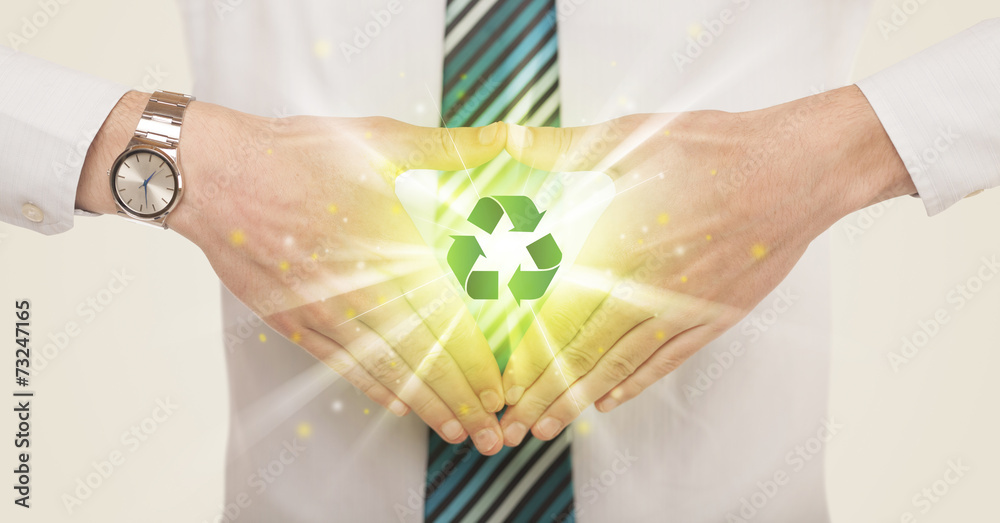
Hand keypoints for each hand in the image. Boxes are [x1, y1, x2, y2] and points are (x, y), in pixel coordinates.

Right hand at [79, 93, 508, 453]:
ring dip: (425, 406)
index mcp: (391, 245)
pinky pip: (342, 364)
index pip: (447, 320)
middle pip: (421, 358)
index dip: (477, 363)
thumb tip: (509, 138)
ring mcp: (325, 311)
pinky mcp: (294, 321)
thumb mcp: (379, 138)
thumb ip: (448, 148)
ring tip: (457, 432)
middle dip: (462, 402)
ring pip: (386, 371)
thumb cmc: (295, 155)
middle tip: (493, 435)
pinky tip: (399, 405)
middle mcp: (361, 288)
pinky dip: (374, 387)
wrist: (215, 175)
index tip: (502, 391)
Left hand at [497, 86, 914, 444]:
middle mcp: (648, 286)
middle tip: (513, 426)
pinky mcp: (716, 314)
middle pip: (584, 352)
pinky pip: (668, 359)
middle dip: (543, 394)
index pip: (559, 317)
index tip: (500, 386)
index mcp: (619, 246)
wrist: (797, 167)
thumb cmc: (718, 148)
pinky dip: (635, 382)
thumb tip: (510, 137)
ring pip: (620, 364)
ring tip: (548, 427)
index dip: (527, 357)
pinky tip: (609, 401)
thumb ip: (564, 148)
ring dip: (580, 398)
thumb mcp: (631, 137)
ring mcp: (684, 307)